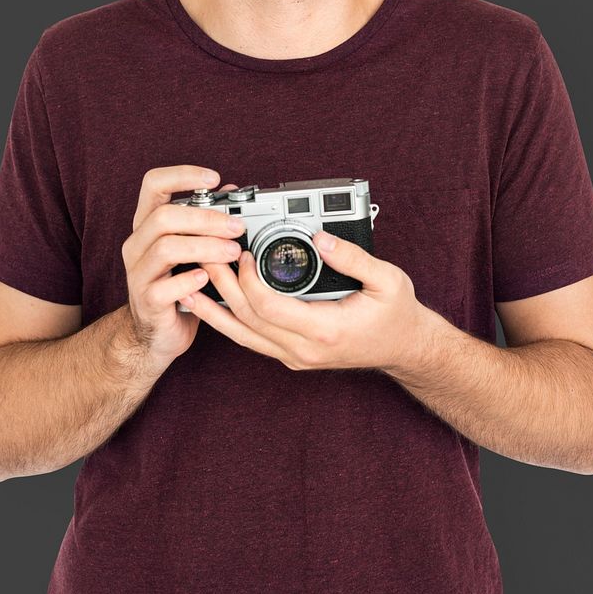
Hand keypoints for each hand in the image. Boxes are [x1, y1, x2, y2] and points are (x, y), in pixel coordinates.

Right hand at [121, 166, 241, 367]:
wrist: (157, 332)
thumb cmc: (177, 284)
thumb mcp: (191, 247)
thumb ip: (206, 220)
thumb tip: (231, 191)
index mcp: (147, 224)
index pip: (153, 184)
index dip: (182, 175)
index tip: (214, 178)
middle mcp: (137, 244)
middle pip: (164, 216)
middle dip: (206, 218)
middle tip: (237, 227)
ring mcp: (138, 273)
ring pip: (167, 248)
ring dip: (205, 247)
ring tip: (232, 253)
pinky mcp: (147, 301)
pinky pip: (166, 287)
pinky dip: (190, 281)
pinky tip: (207, 279)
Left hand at [181, 230, 428, 371]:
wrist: (405, 349)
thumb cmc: (397, 315)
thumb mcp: (388, 280)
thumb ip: (352, 258)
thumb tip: (321, 237)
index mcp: (325, 331)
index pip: (268, 308)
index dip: (247, 279)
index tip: (242, 252)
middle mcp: (303, 350)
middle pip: (247, 319)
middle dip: (222, 285)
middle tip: (203, 253)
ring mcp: (295, 356)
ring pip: (242, 335)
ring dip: (214, 308)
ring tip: (187, 284)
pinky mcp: (291, 354)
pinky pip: (251, 339)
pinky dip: (227, 321)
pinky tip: (208, 306)